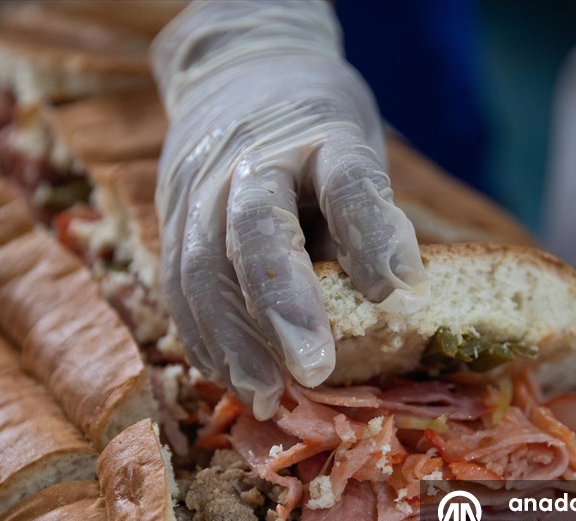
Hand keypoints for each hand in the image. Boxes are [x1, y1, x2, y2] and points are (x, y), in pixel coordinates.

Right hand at [151, 0, 426, 418]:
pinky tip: (229, 378)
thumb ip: (364, 223)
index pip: (346, 182)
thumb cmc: (317, 132)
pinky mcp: (169, 218)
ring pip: (199, 267)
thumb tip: (395, 308)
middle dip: (282, 305)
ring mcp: (197, 187)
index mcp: (317, 135)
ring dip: (231, 340)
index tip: (406, 298)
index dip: (372, 239)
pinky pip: (177, 286)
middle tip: (313, 370)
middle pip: (253, 230)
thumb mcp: (357, 153)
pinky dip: (203, 338)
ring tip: (264, 395)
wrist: (239, 70)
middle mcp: (248, 159)